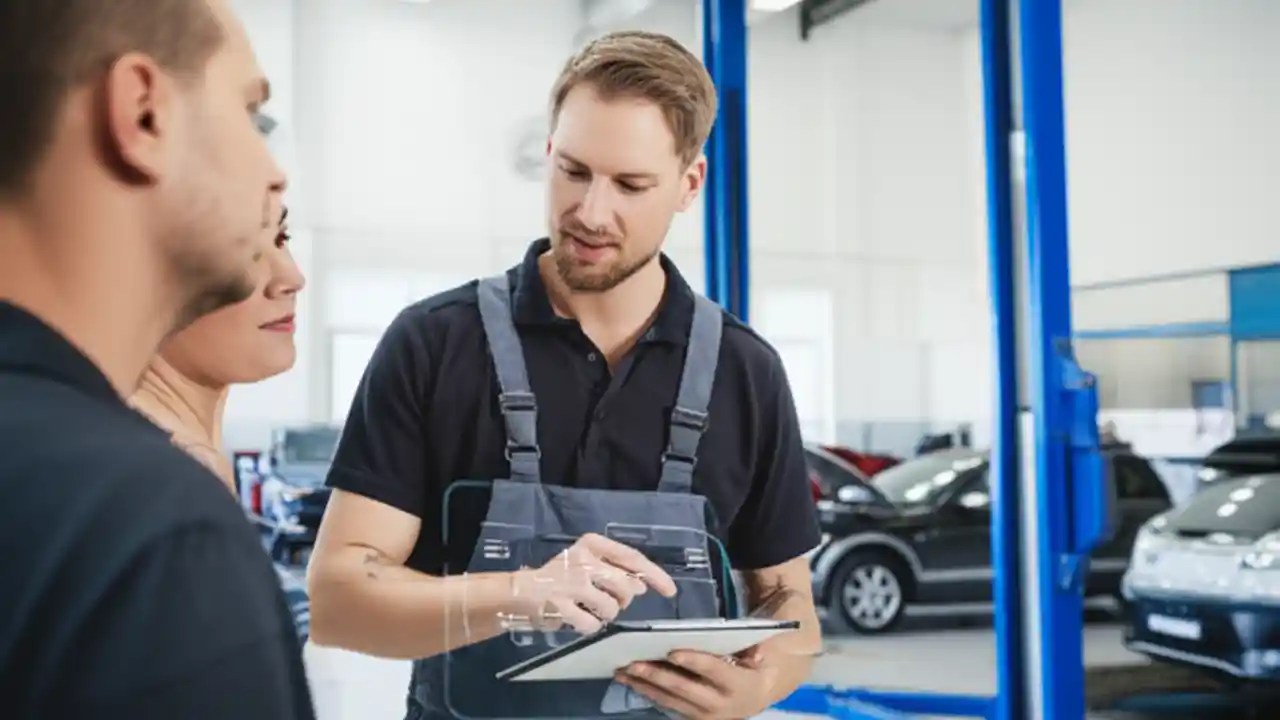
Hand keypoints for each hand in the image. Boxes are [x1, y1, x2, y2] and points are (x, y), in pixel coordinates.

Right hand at [509, 533, 677, 633]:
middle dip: (623, 600)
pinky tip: (577, 617)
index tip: (670, 590)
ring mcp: (570, 583)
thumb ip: (617, 570)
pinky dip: (589, 626)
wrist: (520, 592)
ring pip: (612, 608)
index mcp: (592, 544)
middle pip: (627, 587)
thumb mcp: (588, 562)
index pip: (633, 558)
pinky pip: (593, 625)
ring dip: (604, 614)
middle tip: (605, 599)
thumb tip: (644, 587)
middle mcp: (583, 559)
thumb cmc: (561, 576)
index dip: (655, 575)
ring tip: (587, 607)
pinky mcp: (560, 606)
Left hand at [616, 647, 774, 719]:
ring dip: (643, 686)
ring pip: (669, 700)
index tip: (672, 651)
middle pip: (683, 688)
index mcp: (736, 684)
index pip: (712, 670)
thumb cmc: (751, 667)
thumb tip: (756, 653)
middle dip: (656, 675)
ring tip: (622, 673)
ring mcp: (704, 716)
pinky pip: (667, 707)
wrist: (755, 698)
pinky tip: (632, 683)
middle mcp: (718, 704)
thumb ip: (754, 650)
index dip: (693, 661)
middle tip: (633, 663)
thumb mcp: (759, 655)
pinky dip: (648, 694)